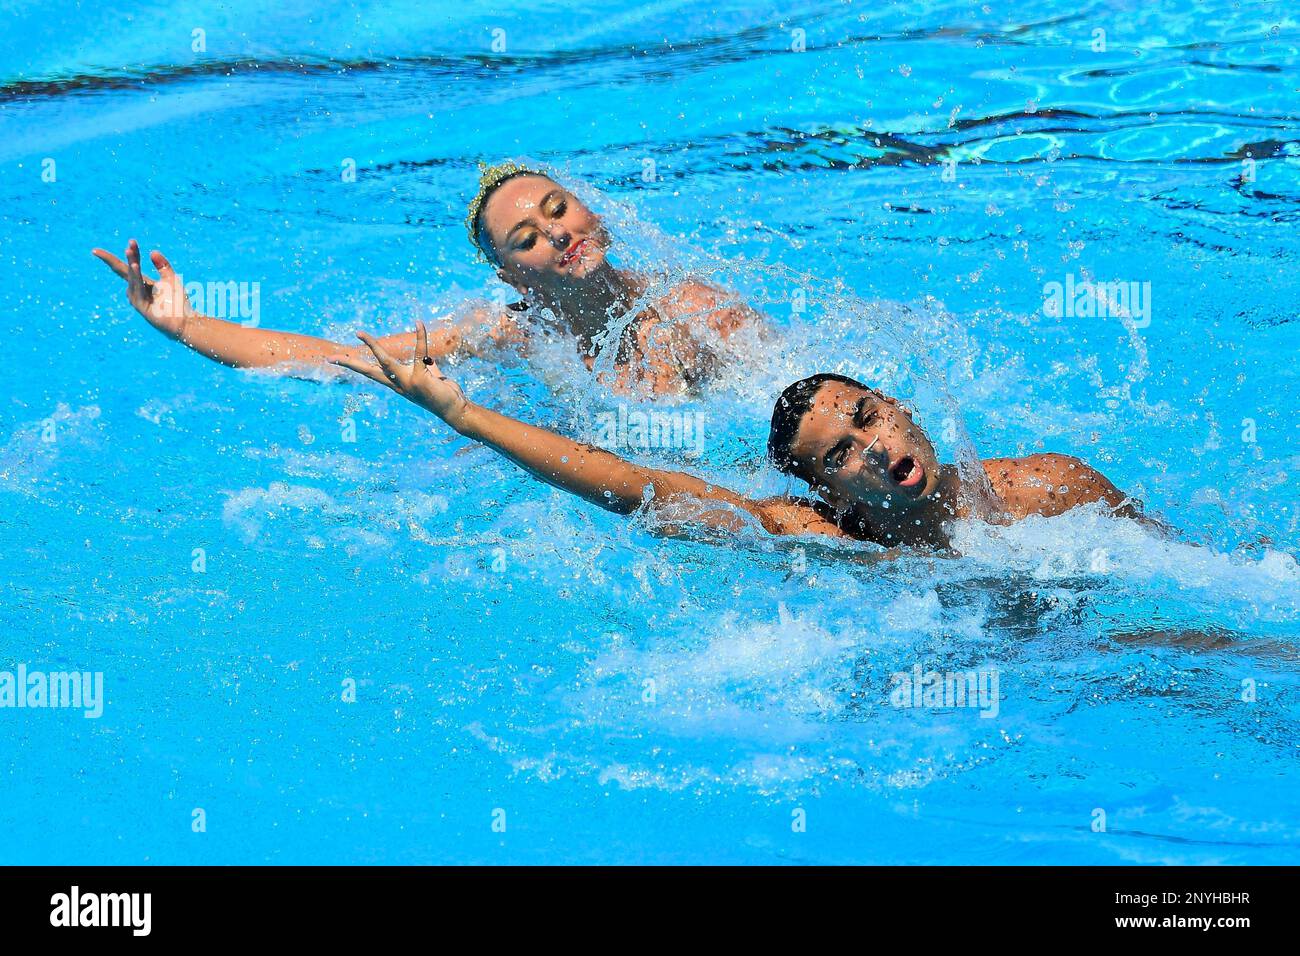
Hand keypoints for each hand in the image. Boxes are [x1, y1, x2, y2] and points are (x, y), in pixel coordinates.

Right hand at [92, 240, 196, 337]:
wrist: (186, 321)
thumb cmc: (179, 303)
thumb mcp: (171, 279)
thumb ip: (163, 266)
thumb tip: (153, 252)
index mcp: (143, 283)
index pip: (132, 266)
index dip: (132, 253)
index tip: (131, 240)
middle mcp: (137, 291)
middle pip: (127, 271)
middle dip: (128, 257)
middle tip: (128, 244)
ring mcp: (137, 299)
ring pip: (132, 278)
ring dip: (132, 265)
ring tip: (130, 251)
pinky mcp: (141, 306)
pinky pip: (137, 289)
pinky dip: (135, 277)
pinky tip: (135, 267)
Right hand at [329, 321, 471, 428]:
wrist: (455, 410)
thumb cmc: (443, 392)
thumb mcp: (430, 376)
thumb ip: (424, 365)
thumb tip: (425, 357)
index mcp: (397, 383)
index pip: (372, 372)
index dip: (356, 365)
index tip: (337, 360)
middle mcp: (399, 384)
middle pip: (369, 372)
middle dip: (350, 363)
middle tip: (331, 357)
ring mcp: (408, 383)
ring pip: (385, 362)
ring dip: (372, 346)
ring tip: (360, 333)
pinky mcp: (421, 379)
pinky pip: (419, 353)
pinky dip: (420, 337)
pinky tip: (418, 324)